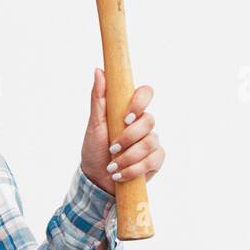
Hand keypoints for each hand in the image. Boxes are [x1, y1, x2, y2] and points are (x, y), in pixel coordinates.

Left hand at [79, 67, 164, 195]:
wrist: (96, 179)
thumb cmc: (94, 150)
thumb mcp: (94, 125)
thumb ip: (98, 98)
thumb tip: (99, 70)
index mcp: (129, 111)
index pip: (146, 93)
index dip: (140, 102)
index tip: (126, 117)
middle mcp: (143, 124)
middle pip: (149, 121)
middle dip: (129, 137)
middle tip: (112, 147)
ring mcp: (151, 141)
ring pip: (150, 142)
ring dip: (128, 157)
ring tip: (113, 166)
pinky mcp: (156, 159)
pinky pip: (154, 159)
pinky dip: (135, 169)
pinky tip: (121, 174)